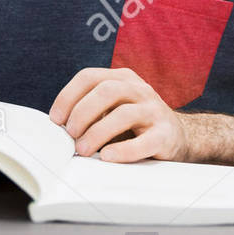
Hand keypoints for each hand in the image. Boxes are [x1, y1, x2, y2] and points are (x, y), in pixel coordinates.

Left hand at [49, 67, 189, 162]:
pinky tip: (107, 156)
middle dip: (82, 113)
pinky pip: (143, 142)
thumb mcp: (113, 108)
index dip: (68, 97)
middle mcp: (139, 90)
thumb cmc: (135, 124)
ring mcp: (154, 111)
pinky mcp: (165, 135)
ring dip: (97, 133)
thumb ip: (91, 111)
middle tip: (71, 135)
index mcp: (123, 78)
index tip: (56, 119)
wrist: (177, 137)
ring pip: (123, 114)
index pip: (89, 77)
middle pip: (106, 91)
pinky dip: (122, 151)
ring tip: (83, 150)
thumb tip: (58, 126)